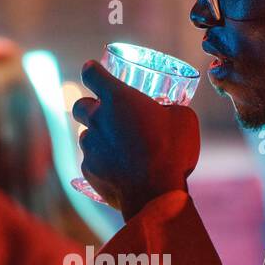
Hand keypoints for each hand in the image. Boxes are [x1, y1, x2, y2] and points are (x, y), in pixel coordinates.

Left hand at [72, 60, 200, 216]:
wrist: (155, 193)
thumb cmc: (171, 151)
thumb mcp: (184, 119)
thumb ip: (170, 109)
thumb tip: (171, 112)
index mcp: (117, 98)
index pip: (92, 74)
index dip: (92, 70)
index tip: (93, 71)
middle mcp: (97, 119)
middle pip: (80, 105)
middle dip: (90, 106)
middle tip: (107, 114)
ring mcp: (89, 146)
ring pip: (86, 136)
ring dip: (98, 137)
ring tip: (120, 148)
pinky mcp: (88, 170)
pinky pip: (91, 162)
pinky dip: (102, 163)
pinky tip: (120, 171)